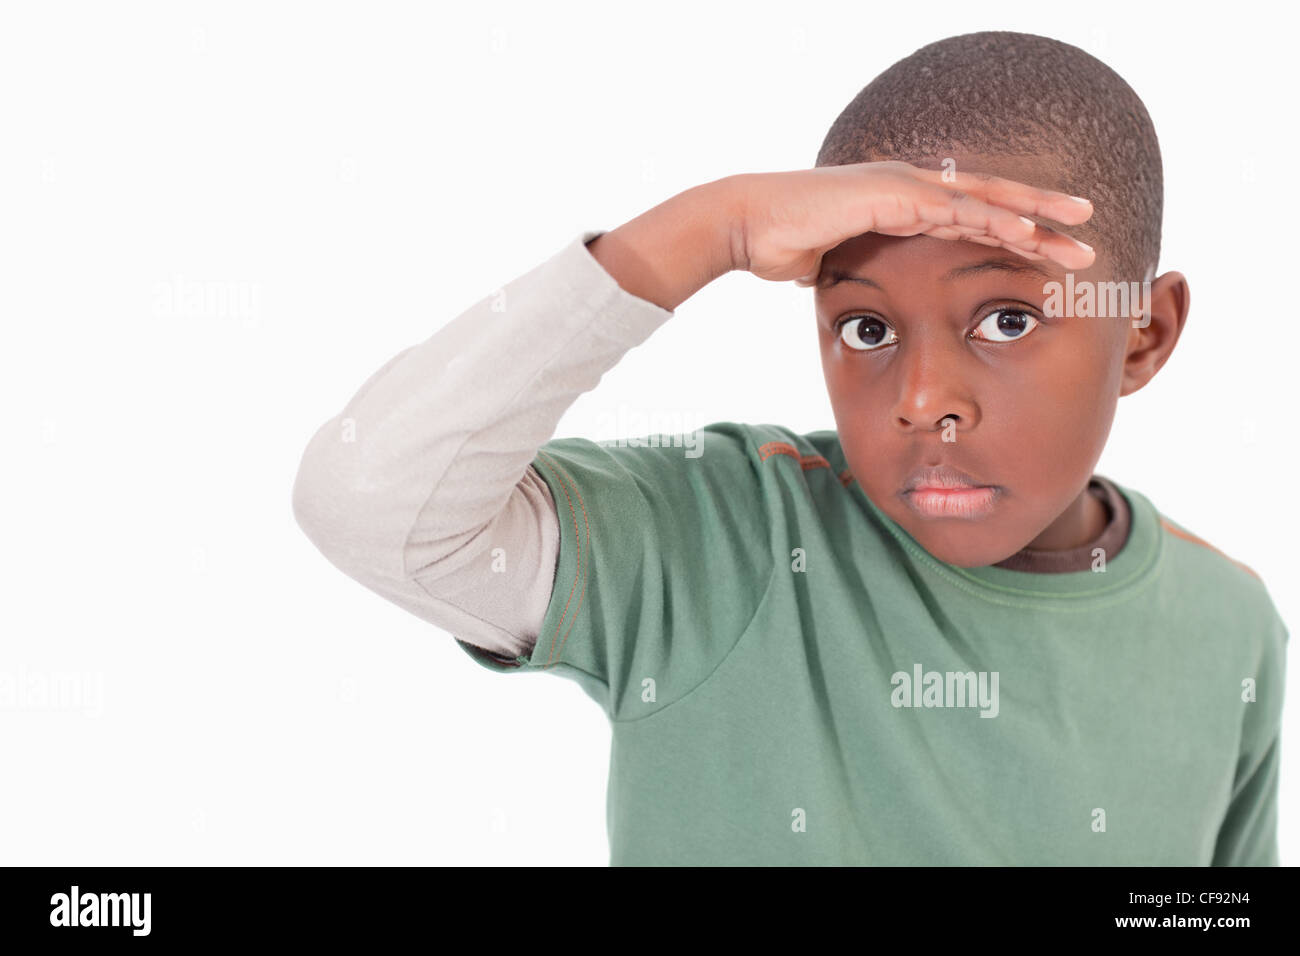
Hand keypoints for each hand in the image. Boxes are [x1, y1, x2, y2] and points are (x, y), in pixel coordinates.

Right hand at [727, 160, 1095, 286]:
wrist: (748, 226)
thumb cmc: (780, 244)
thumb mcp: (831, 265)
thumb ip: (849, 270)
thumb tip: (843, 286)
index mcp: (902, 201)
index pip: (971, 213)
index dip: (1012, 225)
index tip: (1048, 244)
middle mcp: (912, 186)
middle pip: (993, 199)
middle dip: (1044, 215)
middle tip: (1090, 229)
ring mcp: (906, 185)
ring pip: (988, 200)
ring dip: (1037, 217)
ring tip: (1081, 234)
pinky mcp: (896, 193)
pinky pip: (958, 208)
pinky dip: (997, 219)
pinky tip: (1030, 231)